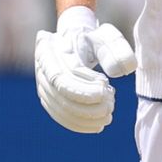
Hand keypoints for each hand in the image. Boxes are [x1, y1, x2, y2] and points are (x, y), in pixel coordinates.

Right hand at [35, 6, 137, 132]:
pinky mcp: (48, 99)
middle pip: (60, 97)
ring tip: (108, 113)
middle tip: (111, 104)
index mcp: (48, 49)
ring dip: (87, 117)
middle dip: (88, 106)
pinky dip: (80, 124)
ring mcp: (42, 85)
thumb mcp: (105, 36)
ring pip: (61, 110)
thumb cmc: (92, 39)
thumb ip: (115, 48)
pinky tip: (98, 125)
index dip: (82, 90)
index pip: (61, 78)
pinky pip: (60, 117)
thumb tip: (121, 71)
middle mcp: (41, 69)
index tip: (106, 90)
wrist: (76, 41)